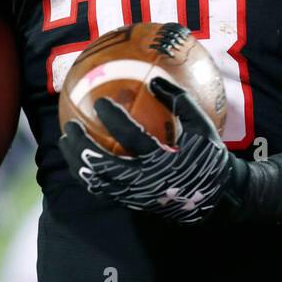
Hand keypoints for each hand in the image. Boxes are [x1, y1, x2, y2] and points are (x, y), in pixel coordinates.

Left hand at [57, 77, 243, 224]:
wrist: (217, 197)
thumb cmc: (209, 156)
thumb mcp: (202, 126)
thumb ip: (181, 101)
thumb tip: (155, 78)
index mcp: (164, 160)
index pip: (132, 138)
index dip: (114, 119)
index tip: (100, 101)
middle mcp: (146, 181)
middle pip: (103, 165)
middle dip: (82, 146)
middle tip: (71, 125)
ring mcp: (137, 195)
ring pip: (97, 182)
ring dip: (77, 162)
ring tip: (65, 142)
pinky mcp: (133, 202)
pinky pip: (102, 190)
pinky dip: (87, 175)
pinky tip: (78, 159)